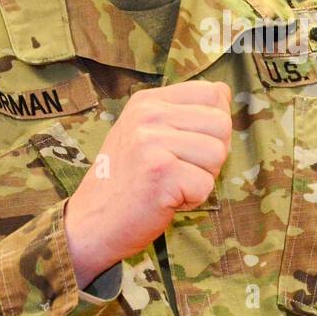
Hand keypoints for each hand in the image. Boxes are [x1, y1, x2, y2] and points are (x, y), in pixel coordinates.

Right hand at [64, 80, 231, 286]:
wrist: (91, 223)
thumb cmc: (126, 182)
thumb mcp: (147, 133)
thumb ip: (184, 112)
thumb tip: (225, 92)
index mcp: (148, 101)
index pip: (213, 93)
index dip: (212, 127)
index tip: (185, 147)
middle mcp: (148, 114)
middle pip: (221, 124)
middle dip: (211, 155)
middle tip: (178, 171)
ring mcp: (152, 141)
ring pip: (218, 154)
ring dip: (202, 178)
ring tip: (171, 184)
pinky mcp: (161, 172)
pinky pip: (206, 184)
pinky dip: (192, 200)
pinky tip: (165, 199)